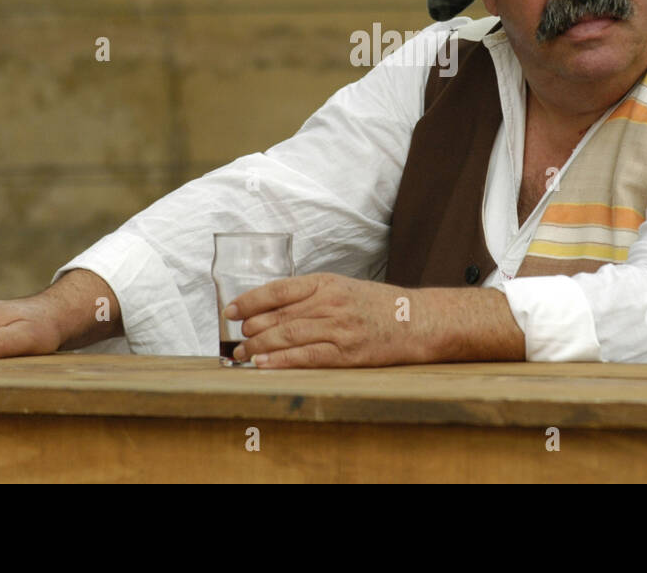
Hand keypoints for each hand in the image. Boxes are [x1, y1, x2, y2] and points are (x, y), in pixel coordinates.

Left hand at [227, 273, 422, 367]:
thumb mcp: (343, 288)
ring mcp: (338, 327)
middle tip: (234, 339)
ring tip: (242, 354)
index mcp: (326, 283)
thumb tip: (271, 310)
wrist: (416, 320)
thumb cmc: (377, 306)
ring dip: (259, 346)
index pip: (278, 289)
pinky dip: (280, 361)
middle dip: (250, 327)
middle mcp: (329, 302)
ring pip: (287, 335)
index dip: (250, 300)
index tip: (230, 311)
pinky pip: (306, 357)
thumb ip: (311, 296)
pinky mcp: (346, 352)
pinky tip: (263, 364)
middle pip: (278, 315)